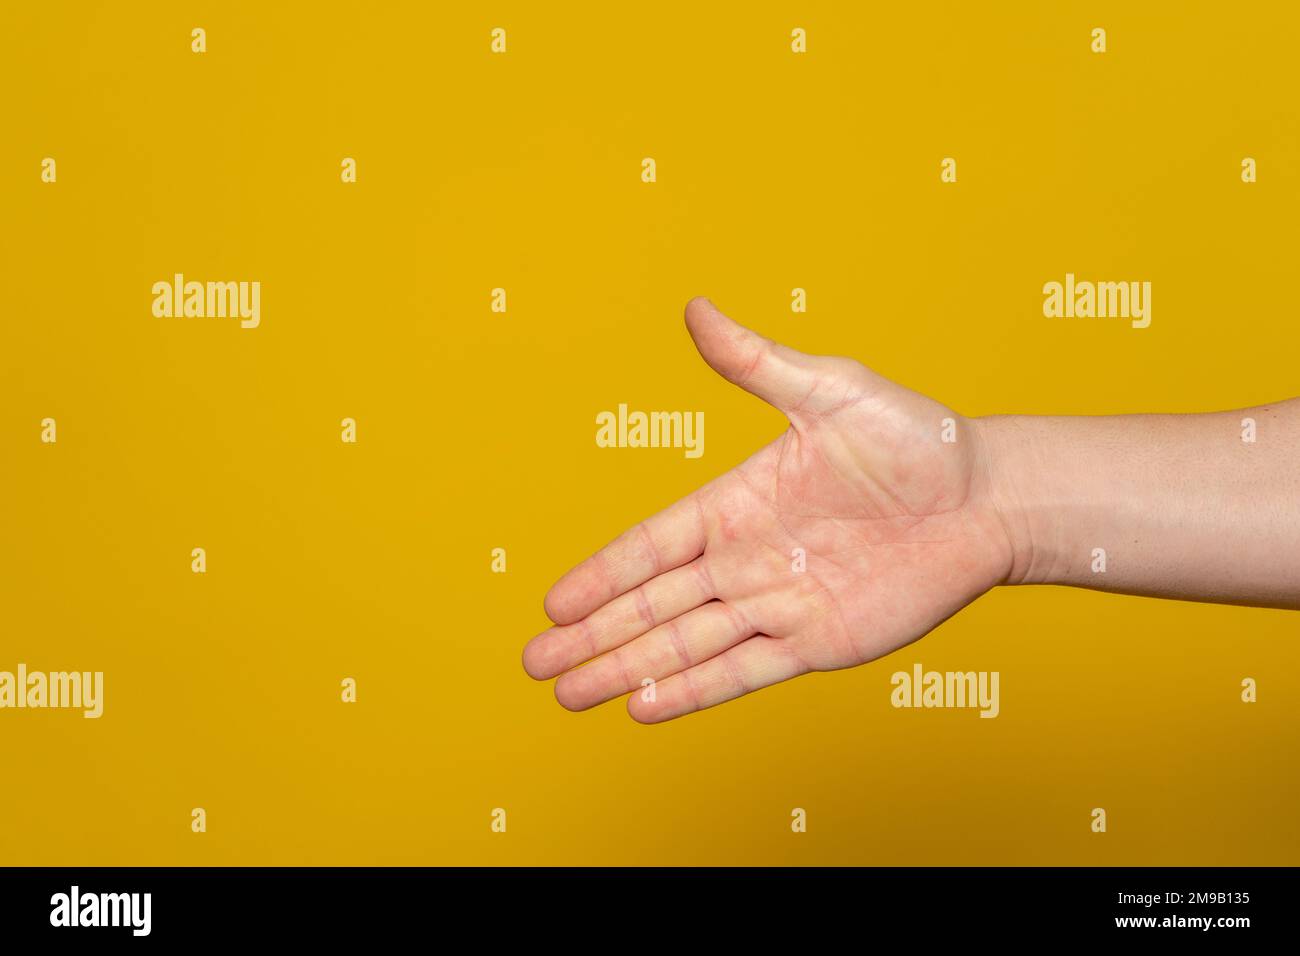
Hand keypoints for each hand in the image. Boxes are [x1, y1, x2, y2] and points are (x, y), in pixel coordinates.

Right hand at [523, 298, 1016, 721]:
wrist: (990, 497)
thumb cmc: (915, 439)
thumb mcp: (832, 391)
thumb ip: (758, 363)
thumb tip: (695, 307)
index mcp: (738, 502)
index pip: (652, 544)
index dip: (601, 574)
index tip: (553, 602)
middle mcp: (747, 558)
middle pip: (654, 605)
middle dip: (593, 635)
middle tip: (534, 664)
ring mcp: (780, 604)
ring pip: (686, 646)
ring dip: (626, 670)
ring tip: (569, 695)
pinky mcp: (819, 642)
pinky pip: (745, 671)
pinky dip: (694, 692)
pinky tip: (645, 709)